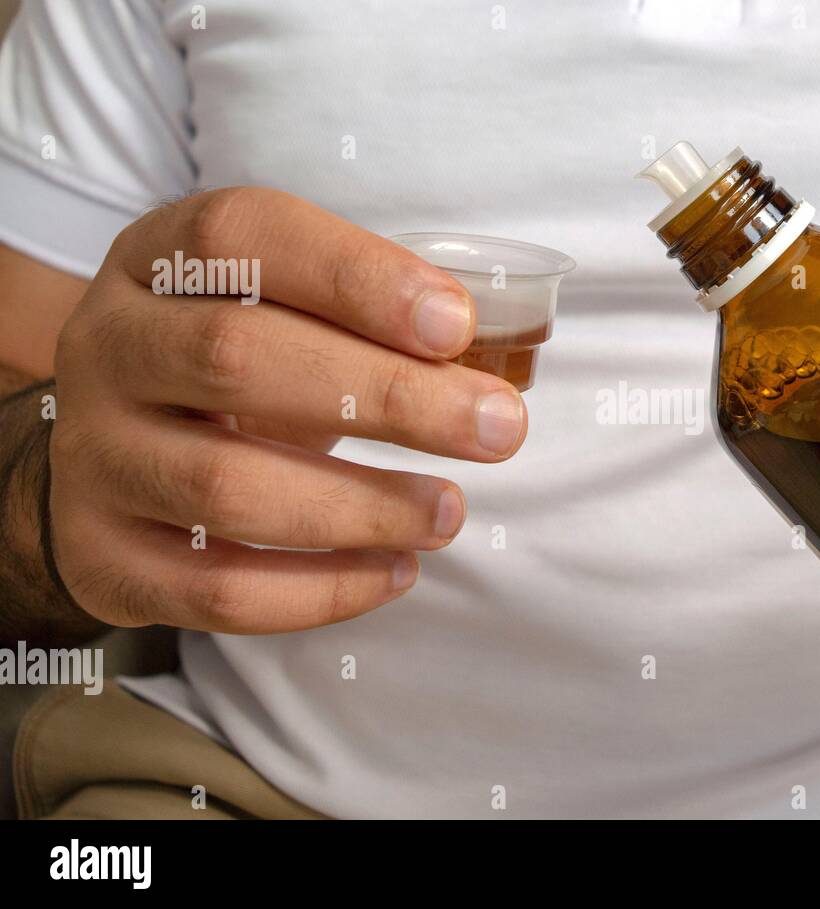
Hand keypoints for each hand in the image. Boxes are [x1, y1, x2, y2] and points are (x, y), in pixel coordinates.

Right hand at [49, 188, 525, 632]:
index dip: (354, 275)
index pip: (240, 237)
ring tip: (450, 512)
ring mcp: (92, 457)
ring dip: (363, 506)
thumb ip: (364, 321)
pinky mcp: (103, 558)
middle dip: (390, 397)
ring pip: (226, 486)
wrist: (116, 460)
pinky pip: (216, 590)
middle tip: (498, 428)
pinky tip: (396, 570)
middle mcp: (107, 347)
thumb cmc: (237, 373)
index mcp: (156, 262)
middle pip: (237, 356)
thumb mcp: (282, 314)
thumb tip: (482, 374)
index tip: (456, 325)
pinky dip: (322, 590)